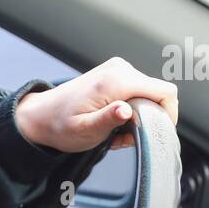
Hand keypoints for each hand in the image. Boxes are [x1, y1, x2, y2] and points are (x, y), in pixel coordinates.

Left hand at [15, 56, 179, 151]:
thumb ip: (107, 120)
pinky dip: (130, 111)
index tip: (154, 134)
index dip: (168, 115)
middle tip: (124, 138)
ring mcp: (118, 70)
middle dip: (149, 119)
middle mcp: (120, 69)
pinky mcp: (115, 75)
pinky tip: (112, 123)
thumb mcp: (84, 130)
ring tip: (114, 133)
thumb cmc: (60, 125)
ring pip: (148, 95)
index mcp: (116, 81)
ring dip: (138, 117)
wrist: (40, 116)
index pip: (165, 92)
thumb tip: (126, 110)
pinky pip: (137, 93)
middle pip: (158, 94)